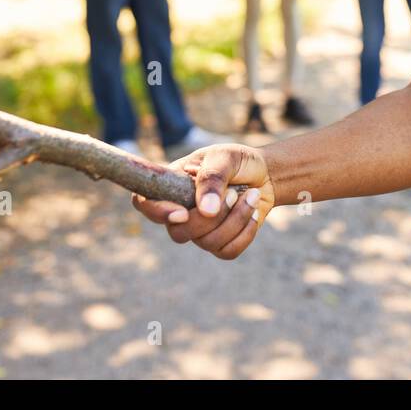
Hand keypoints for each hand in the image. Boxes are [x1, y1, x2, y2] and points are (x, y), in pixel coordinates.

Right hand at [131, 143, 274, 259]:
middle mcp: (181, 211)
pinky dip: (246, 233)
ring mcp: (200, 231)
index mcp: (172, 185)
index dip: (156, 212)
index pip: (145, 203)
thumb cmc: (238, 162)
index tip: (182, 212)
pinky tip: (254, 213)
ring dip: (235, 219)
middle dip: (212, 217)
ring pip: (207, 243)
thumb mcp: (225, 158)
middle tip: (233, 193)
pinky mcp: (221, 243)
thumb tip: (205, 211)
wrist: (265, 175)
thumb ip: (212, 179)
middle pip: (179, 233)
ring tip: (250, 196)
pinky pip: (227, 251)